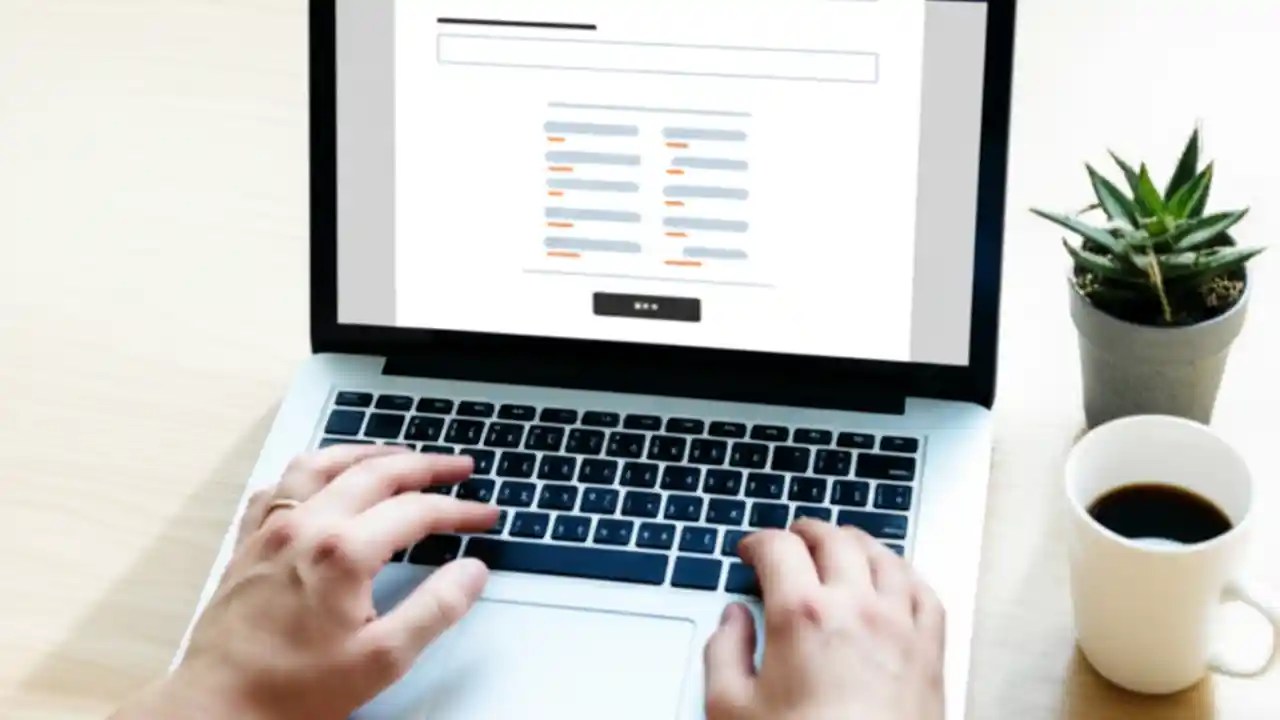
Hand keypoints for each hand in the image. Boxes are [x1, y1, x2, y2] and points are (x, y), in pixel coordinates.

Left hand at [112, 445, 497, 719]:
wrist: (219, 707)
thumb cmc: (293, 690)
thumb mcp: (383, 659)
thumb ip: (436, 609)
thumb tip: (472, 572)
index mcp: (343, 552)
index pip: (417, 512)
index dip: (459, 510)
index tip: (484, 515)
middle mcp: (306, 527)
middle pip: (376, 472)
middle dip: (425, 466)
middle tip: (457, 467)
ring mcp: (271, 530)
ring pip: (323, 465)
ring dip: (367, 454)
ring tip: (397, 455)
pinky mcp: (248, 544)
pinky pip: (279, 486)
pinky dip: (311, 471)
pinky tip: (322, 479)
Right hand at [703, 520, 945, 719]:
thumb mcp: (730, 710)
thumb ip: (723, 652)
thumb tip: (732, 619)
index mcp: (802, 614)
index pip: (778, 548)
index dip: (757, 542)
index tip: (749, 552)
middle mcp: (856, 607)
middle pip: (833, 539)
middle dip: (805, 533)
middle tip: (790, 541)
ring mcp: (900, 626)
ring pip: (882, 555)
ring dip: (854, 543)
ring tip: (839, 548)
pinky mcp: (930, 652)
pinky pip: (923, 590)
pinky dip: (903, 573)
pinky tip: (893, 578)